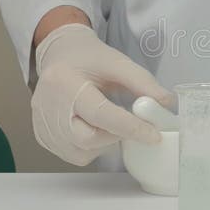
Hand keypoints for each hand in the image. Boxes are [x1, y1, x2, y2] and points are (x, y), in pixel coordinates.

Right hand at [32, 23, 172, 165]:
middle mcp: (47, 106)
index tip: (153, 134)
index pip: (100, 113)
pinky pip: (73, 154)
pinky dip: (91, 148)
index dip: (129, 127)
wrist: (59, 55)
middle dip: (115, 135)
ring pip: (80, 152)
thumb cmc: (88, 58)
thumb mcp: (117, 62)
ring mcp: (42, 124)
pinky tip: (96, 129)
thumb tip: (167, 104)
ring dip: (104, 144)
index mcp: (64, 82)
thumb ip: (143, 83)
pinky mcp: (43, 136)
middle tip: (129, 124)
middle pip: (87, 138)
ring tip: (109, 122)